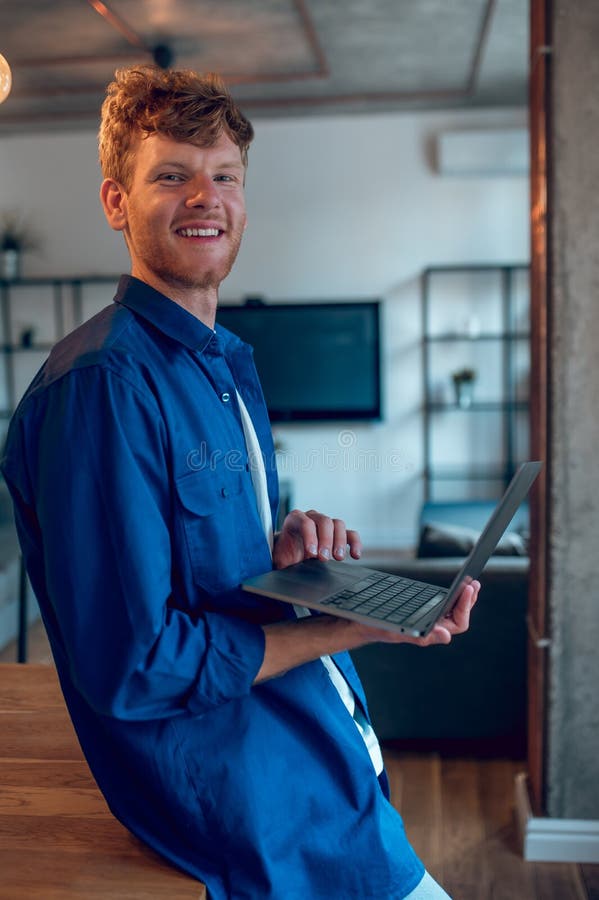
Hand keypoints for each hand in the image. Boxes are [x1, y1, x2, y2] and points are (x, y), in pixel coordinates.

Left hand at [272, 508, 361, 569]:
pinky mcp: (338, 534)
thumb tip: (288, 569)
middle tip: (324, 558)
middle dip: (326, 540)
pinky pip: (350, 534)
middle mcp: (312, 517)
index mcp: (295, 519)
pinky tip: (355, 556)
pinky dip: (355, 543)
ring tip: (338, 558)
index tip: (311, 554)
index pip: (305, 522)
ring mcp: (326, 524)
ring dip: (340, 541)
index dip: (310, 537)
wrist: (288, 556)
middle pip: (324, 521)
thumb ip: (283, 561)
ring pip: (338, 525)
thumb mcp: (280, 558)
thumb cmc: (284, 555)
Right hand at [347, 580, 480, 647]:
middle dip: (469, 599)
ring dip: (464, 597)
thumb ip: (422, 637)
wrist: (362, 624)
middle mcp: (433, 627)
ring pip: (453, 610)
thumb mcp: (398, 631)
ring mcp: (429, 619)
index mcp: (431, 633)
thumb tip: (447, 637)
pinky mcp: (422, 611)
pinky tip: (456, 588)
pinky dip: (452, 595)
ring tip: (471, 583)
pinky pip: (443, 605)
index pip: (459, 623)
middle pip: (459, 615)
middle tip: (474, 583)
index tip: (468, 588)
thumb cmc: (378, 629)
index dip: (466, 606)